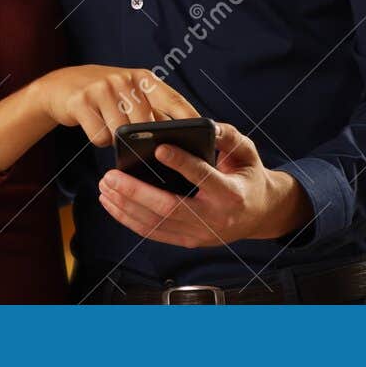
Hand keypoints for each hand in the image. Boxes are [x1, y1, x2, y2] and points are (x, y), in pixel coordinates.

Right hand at [32, 65, 196, 147]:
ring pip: (121, 133)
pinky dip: (99, 138)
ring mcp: (103, 88)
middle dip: (144, 140)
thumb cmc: (106, 95)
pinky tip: (93, 124)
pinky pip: (100, 136)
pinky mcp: (82, 101)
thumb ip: (154, 111)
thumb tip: (179, 141)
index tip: (206, 137)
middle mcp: (125, 79)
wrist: (62, 86)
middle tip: (136, 142)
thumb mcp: (132, 94)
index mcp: (144, 78)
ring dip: (117, 139)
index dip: (191, 121)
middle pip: (147, 124)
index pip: (175, 101)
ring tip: (108, 125)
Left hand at [97, 122, 312, 246]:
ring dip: (126, 206)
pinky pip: (154, 233)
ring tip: (105, 187)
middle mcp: (215, 218)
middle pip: (169, 208)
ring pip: (156, 224)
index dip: (182, 164)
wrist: (261, 214)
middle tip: (110, 175)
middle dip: (136, 192)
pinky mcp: (188, 241)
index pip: (204, 177)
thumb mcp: (248, 152)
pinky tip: (112, 204)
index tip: (158, 148)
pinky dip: (130, 219)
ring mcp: (200, 234)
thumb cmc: (249, 176)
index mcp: (232, 194)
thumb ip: (228, 137)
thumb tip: (206, 124)